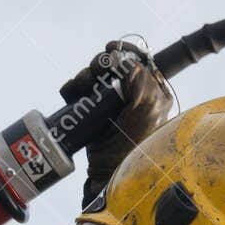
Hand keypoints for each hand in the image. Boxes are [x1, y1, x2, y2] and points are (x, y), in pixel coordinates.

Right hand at [60, 42, 172, 197]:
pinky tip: (71, 93)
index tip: (109, 49)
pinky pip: (80, 94)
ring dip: (84, 78)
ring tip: (80, 87)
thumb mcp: (146, 109)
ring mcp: (111, 107)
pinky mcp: (93, 116)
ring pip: (95, 79)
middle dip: (100, 66)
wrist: (108, 175)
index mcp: (153, 95)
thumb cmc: (133, 146)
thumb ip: (142, 81)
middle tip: (93, 72)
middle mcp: (132, 98)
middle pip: (113, 68)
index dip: (124, 52)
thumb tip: (124, 62)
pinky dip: (73, 89)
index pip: (140, 62)